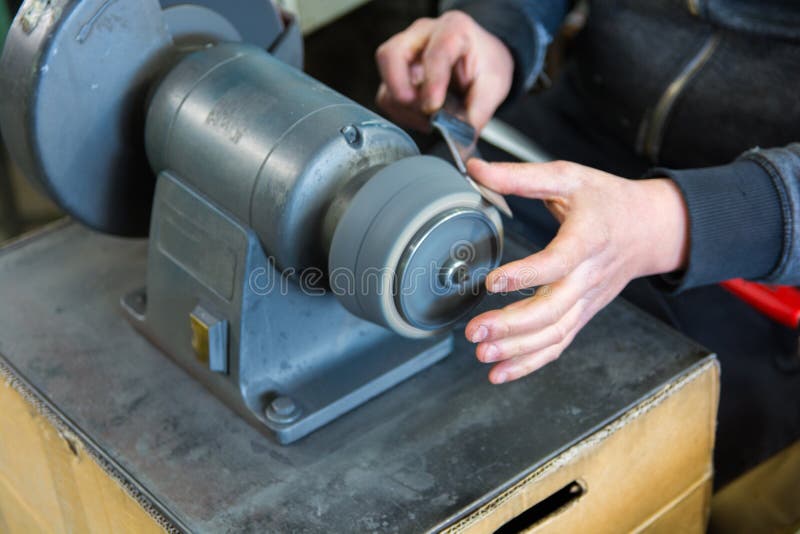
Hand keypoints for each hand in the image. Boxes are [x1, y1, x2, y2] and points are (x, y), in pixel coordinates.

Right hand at [374, 11, 513, 130]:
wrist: (480, 58)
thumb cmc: (485, 63)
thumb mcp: (495, 85)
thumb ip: (479, 112)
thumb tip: (461, 143)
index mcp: (454, 30)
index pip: (436, 52)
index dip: (432, 82)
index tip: (433, 108)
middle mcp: (422, 35)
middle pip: (391, 55)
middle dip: (400, 89)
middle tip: (421, 111)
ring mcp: (405, 53)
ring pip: (385, 80)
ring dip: (404, 107)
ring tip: (431, 119)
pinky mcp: (395, 73)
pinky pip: (387, 96)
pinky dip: (401, 112)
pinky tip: (422, 117)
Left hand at [464, 159, 689, 383]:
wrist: (649, 229)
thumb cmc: (606, 200)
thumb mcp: (567, 176)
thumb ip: (520, 176)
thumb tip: (475, 169)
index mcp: (586, 239)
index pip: (558, 263)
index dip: (527, 275)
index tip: (492, 281)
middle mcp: (588, 277)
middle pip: (553, 310)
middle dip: (512, 326)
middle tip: (474, 332)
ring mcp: (587, 301)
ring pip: (554, 334)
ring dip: (517, 350)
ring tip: (482, 354)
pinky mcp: (582, 314)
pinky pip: (558, 344)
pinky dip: (530, 363)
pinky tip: (499, 373)